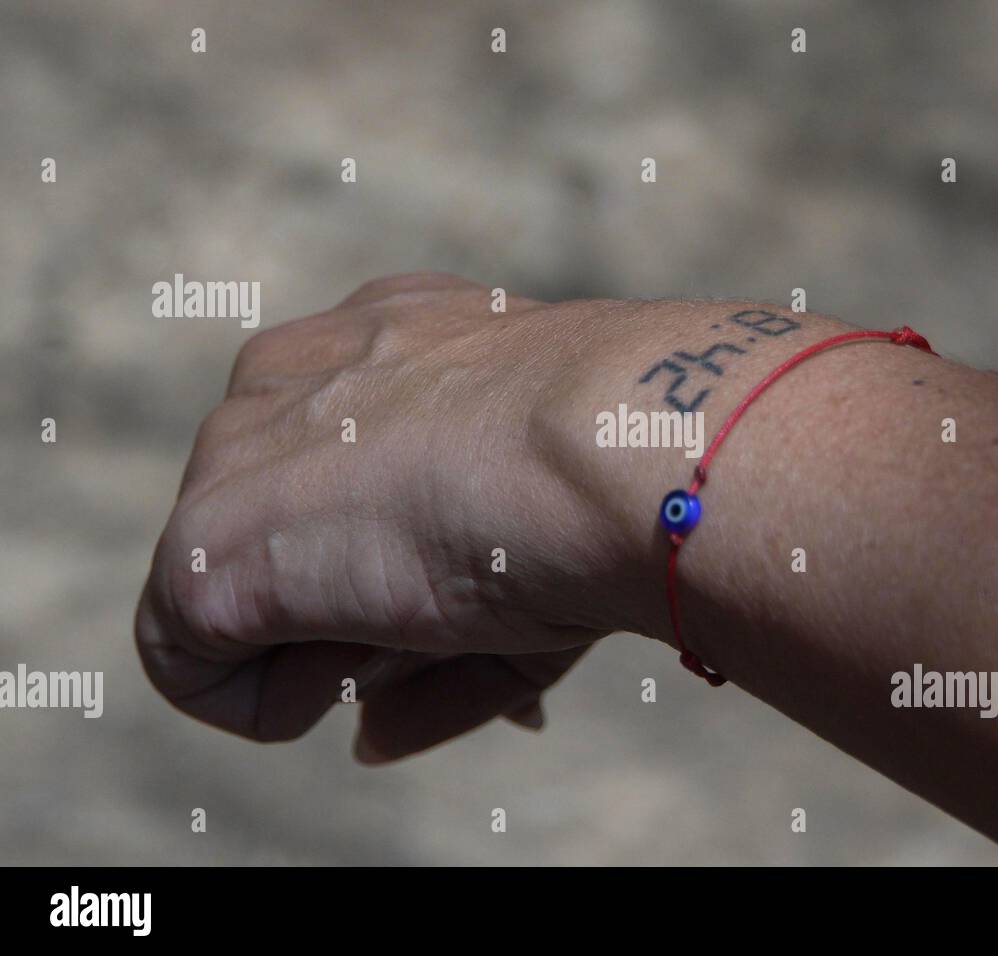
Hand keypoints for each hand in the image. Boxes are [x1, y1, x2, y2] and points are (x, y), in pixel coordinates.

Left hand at [135, 273, 630, 761]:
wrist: (611, 446)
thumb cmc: (605, 481)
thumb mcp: (532, 535)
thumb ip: (439, 627)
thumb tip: (366, 738)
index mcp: (385, 344)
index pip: (342, 466)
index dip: (400, 555)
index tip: (487, 591)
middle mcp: (298, 375)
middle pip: (288, 532)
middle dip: (364, 604)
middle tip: (468, 612)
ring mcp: (238, 449)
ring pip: (240, 589)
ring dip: (332, 642)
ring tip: (431, 613)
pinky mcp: (204, 537)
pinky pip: (191, 660)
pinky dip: (275, 700)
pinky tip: (370, 649)